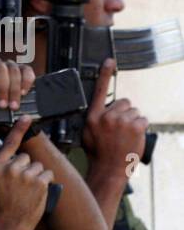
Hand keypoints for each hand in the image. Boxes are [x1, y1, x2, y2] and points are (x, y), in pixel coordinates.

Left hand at [0, 56, 34, 110]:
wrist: (1, 91)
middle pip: (1, 71)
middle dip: (2, 89)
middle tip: (2, 104)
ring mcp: (11, 65)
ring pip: (14, 72)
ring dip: (14, 90)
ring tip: (13, 105)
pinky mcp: (24, 69)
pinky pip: (27, 71)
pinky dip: (26, 82)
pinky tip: (23, 93)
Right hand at [0, 116, 53, 229]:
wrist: (9, 224)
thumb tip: (7, 164)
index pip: (8, 144)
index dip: (19, 129)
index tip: (26, 118)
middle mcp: (10, 169)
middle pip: (26, 158)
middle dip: (27, 168)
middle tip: (21, 184)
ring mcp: (25, 175)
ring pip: (38, 167)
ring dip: (37, 177)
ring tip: (29, 191)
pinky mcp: (39, 182)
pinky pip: (47, 175)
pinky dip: (46, 183)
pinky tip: (38, 192)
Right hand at [83, 59, 148, 175]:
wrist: (109, 168)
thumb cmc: (98, 153)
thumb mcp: (87, 134)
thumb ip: (94, 120)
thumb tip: (103, 111)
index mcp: (93, 117)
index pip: (99, 91)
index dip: (104, 74)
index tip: (109, 61)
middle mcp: (106, 116)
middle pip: (123, 102)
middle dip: (124, 113)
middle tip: (119, 129)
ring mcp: (122, 121)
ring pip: (134, 112)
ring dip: (133, 122)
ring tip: (125, 135)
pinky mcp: (136, 126)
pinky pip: (143, 120)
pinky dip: (141, 128)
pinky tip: (133, 138)